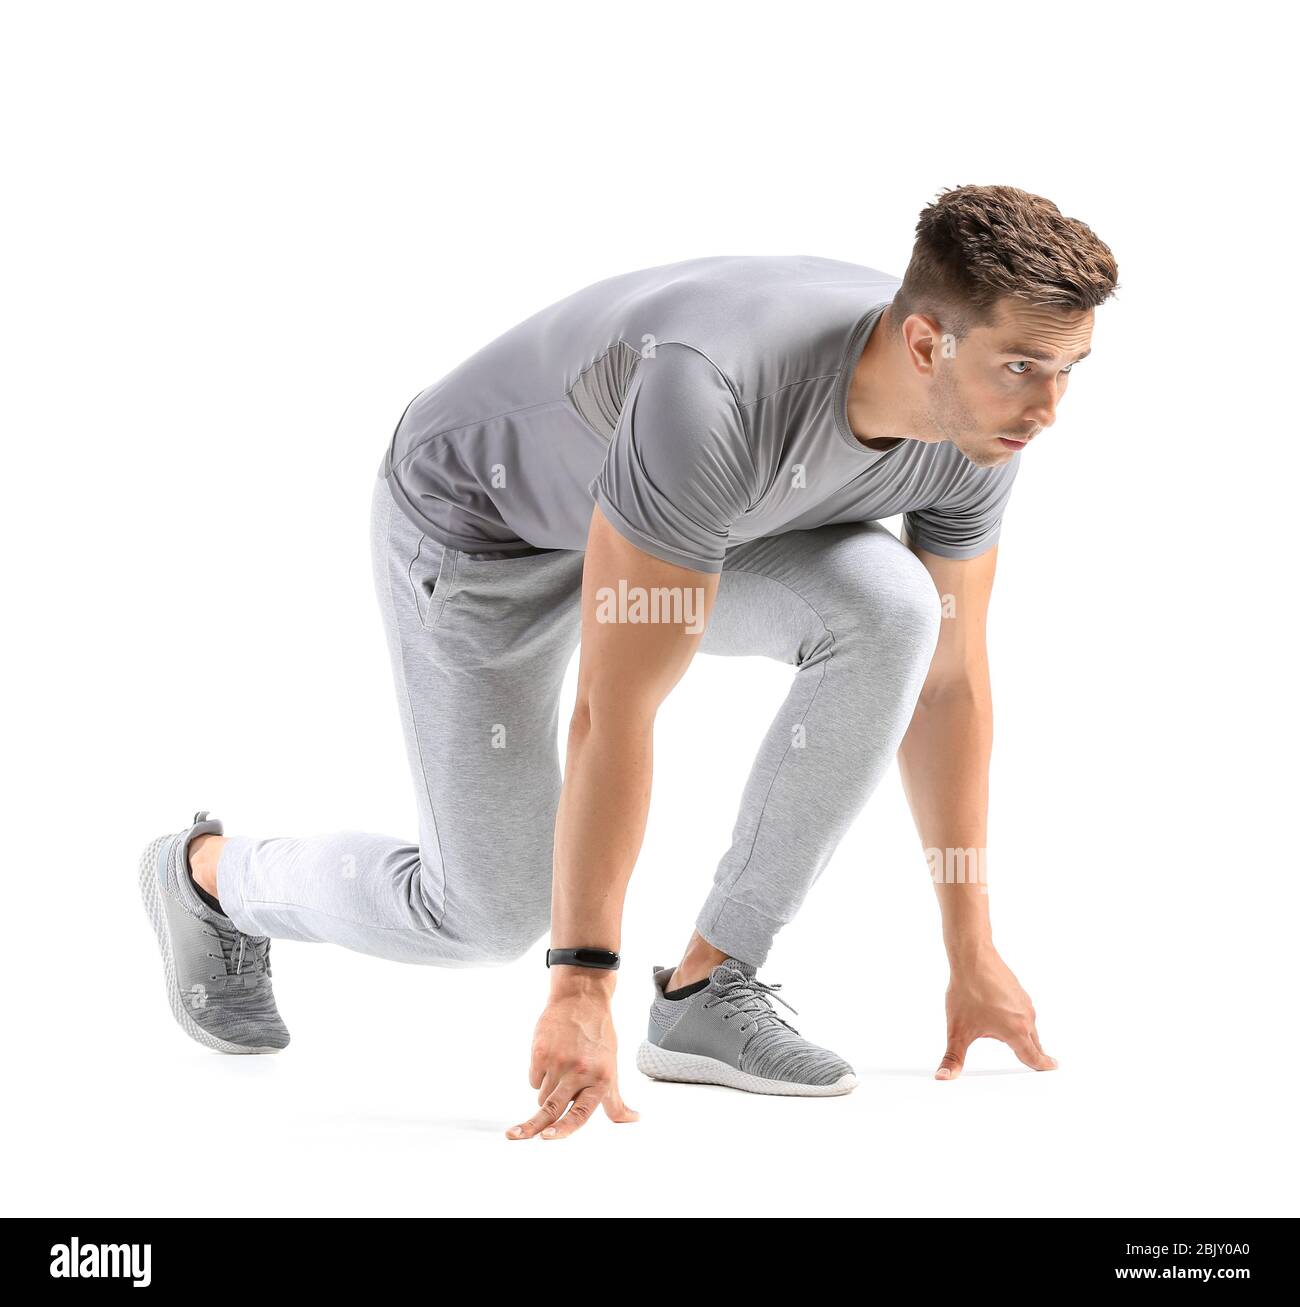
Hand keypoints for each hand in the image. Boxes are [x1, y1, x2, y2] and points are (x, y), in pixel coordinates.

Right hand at [506, 974, 638, 1139]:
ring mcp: (558, 1062)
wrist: (581, 1000)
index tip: (546, 1138)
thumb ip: (614, 1099)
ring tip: (559, 1071)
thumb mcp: (611, 1067)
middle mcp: (579, 1072)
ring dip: (547, 1094)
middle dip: (533, 1127)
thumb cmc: (598, 1036)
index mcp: (600, 1079)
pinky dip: (539, 1076)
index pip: (580, 1113)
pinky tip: (550, 1059)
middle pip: (551, 1109)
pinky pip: (533, 1079)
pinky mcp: (540, 1052)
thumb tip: (632, 1120)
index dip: (562, 1129)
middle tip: (516, 1136)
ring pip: (542, 1097)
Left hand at [936, 945, 1056, 1079]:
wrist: (972, 957)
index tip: (1053, 1068)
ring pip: (1029, 1026)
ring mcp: (1024, 1003)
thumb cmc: (966, 992)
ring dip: (1026, 1036)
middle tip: (1041, 1063)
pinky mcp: (1019, 991)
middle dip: (1035, 1054)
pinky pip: (1023, 1012)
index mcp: (1015, 1031)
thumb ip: (953, 1057)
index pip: (1033, 1056)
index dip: (1042, 1066)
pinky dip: (1020, 1020)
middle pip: (1033, 1043)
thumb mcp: (957, 1030)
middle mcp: (1025, 1018)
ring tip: (1022, 1044)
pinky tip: (1007, 1017)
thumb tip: (943, 1078)